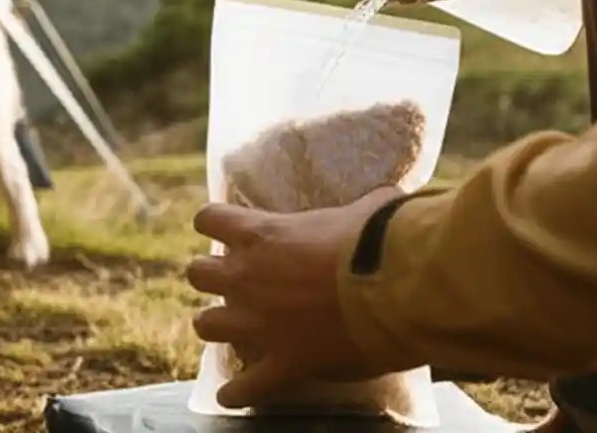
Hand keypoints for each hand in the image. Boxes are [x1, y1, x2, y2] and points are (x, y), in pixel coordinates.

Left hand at [186, 187, 406, 408]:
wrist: (399, 287)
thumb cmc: (383, 240)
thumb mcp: (368, 210)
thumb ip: (362, 207)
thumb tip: (387, 199)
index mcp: (262, 234)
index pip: (209, 219)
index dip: (214, 223)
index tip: (224, 229)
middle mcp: (247, 277)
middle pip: (197, 273)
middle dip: (211, 276)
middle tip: (235, 281)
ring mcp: (259, 323)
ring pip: (205, 324)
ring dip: (216, 324)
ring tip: (230, 328)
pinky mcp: (283, 362)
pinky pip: (244, 387)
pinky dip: (237, 393)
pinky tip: (233, 396)